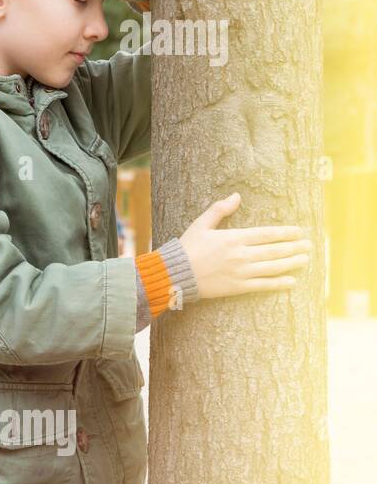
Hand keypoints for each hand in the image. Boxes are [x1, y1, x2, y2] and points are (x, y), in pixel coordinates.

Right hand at [178, 193, 310, 299]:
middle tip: (309, 245)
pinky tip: (292, 281)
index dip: (285, 232)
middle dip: (294, 247)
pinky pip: (263, 285)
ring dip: (292, 263)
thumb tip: (236, 196)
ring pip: (273, 267)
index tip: (299, 231)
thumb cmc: (187, 247)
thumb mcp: (200, 224)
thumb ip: (219, 210)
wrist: (174, 273)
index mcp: (233, 238)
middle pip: (274, 250)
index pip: (266, 234)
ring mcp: (241, 272)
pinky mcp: (237, 287)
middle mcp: (241, 255)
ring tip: (305, 260)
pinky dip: (279, 283)